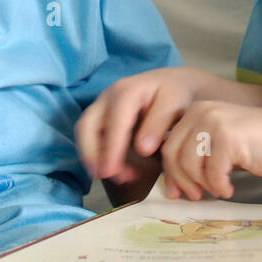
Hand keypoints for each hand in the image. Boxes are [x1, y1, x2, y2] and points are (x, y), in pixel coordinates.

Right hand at [75, 67, 216, 183]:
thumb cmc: (176, 93)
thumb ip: (158, 124)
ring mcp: (103, 108)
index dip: (111, 147)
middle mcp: (108, 98)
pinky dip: (102, 157)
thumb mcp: (174, 103)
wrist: (174, 83)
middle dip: (91, 153)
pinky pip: (94, 139)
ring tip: (118, 178)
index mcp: (126, 91)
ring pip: (85, 134)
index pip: (113, 121)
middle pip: (86, 126)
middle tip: (104, 176)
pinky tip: (122, 172)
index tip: (112, 170)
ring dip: (94, 158)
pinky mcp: (103, 120)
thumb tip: (142, 150)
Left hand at [159, 101, 261, 200]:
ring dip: (203, 184)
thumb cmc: (254, 143)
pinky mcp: (227, 138)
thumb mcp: (217, 140)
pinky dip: (219, 186)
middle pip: (174, 155)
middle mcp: (200, 113)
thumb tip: (175, 182)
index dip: (171, 173)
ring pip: (190, 165)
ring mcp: (213, 123)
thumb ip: (196, 152)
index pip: (170, 145)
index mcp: (195, 112)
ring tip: (217, 190)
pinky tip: (228, 189)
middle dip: (182, 181)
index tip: (176, 191)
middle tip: (195, 196)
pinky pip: (212, 172)